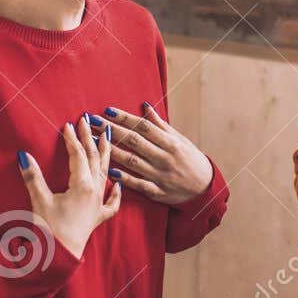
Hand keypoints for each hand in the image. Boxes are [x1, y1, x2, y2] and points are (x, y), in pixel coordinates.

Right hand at [17, 120, 122, 258]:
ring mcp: (98, 204)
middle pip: (94, 159)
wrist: (60, 257)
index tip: (69, 124)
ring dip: (106, 154)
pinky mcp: (98, 217)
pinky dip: (116, 192)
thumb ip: (33, 177)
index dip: (72, 139)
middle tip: (88, 120)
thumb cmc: (49, 230)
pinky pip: (112, 202)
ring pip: (106, 173)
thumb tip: (23, 155)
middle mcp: (95, 192)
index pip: (78, 155)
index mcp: (82, 185)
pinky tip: (118, 184)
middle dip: (90, 138)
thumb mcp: (39, 200)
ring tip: (108, 138)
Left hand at [97, 103, 213, 205]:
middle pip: (134, 141)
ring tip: (94, 141)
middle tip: (93, 121)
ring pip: (133, 161)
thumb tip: (144, 106)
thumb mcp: (180, 140)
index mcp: (171, 143)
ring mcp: (160, 175)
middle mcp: (165, 158)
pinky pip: (138, 184)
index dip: (125, 118)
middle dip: (112, 130)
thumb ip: (160, 125)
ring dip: (112, 151)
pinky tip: (109, 170)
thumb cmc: (191, 160)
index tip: (107, 110)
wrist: (204, 188)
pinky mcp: (157, 191)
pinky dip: (124, 178)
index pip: (144, 127)